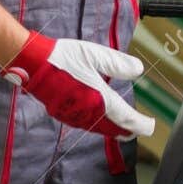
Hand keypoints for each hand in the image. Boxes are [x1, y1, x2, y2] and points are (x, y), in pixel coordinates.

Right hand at [0, 32, 155, 139]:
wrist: (32, 65)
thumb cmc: (62, 58)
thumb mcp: (94, 54)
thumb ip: (117, 64)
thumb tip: (138, 70)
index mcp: (98, 99)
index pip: (126, 118)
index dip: (140, 124)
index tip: (151, 126)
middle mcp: (88, 113)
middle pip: (114, 128)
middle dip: (128, 129)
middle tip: (140, 128)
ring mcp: (74, 116)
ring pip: (100, 128)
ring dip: (114, 128)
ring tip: (124, 128)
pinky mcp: (63, 114)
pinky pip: (87, 125)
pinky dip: (99, 125)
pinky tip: (99, 119)